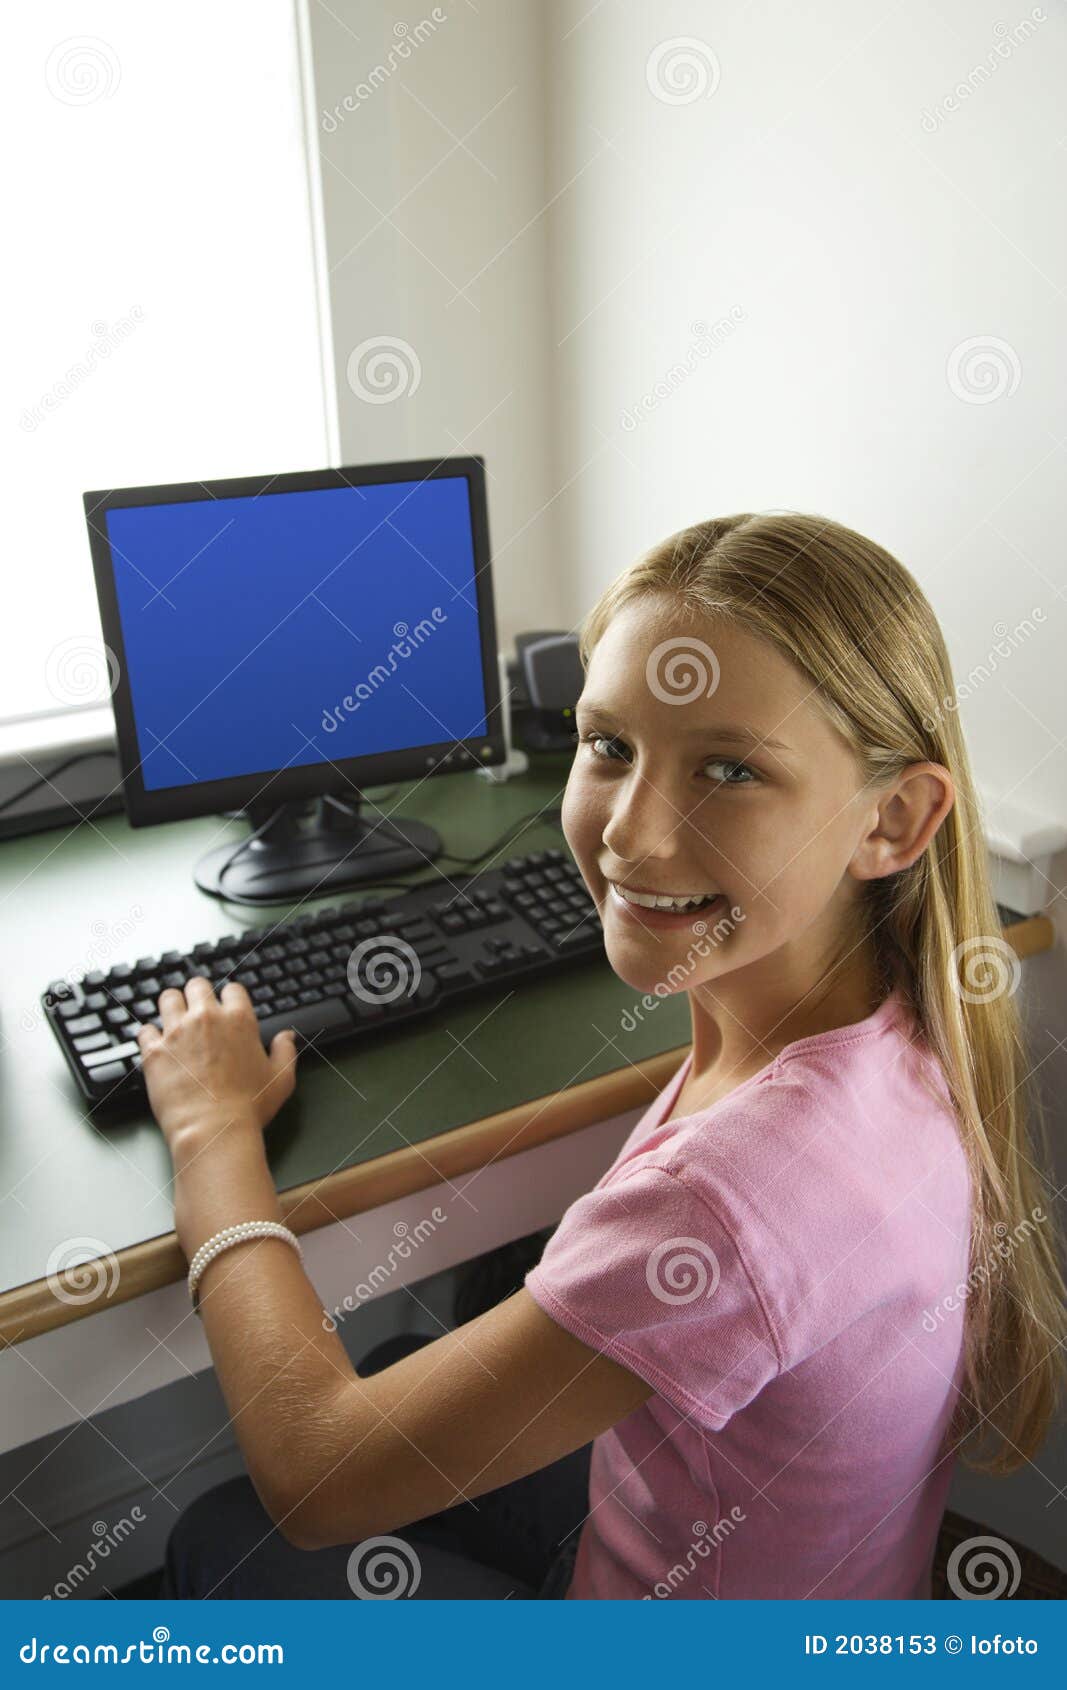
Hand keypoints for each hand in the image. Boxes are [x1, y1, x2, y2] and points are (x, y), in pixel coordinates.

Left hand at [137, 976, 298, 1148]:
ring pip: (168, 998)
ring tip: (174, 1020)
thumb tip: (287, 1037)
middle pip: (196, 985)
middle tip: (197, 1010)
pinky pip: (144, 1030)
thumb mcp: (281, 1079)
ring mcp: (177, 1032)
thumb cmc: (249, 1107)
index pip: (233, 989)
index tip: (227, 1009)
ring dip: (172, 1006)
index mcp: (239, 1020)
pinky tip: (156, 1045)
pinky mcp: (154, 1051)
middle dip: (197, 995)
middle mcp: (206, 1018)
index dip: (230, 999)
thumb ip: (285, 1052)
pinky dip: (150, 1036)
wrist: (213, 1130)